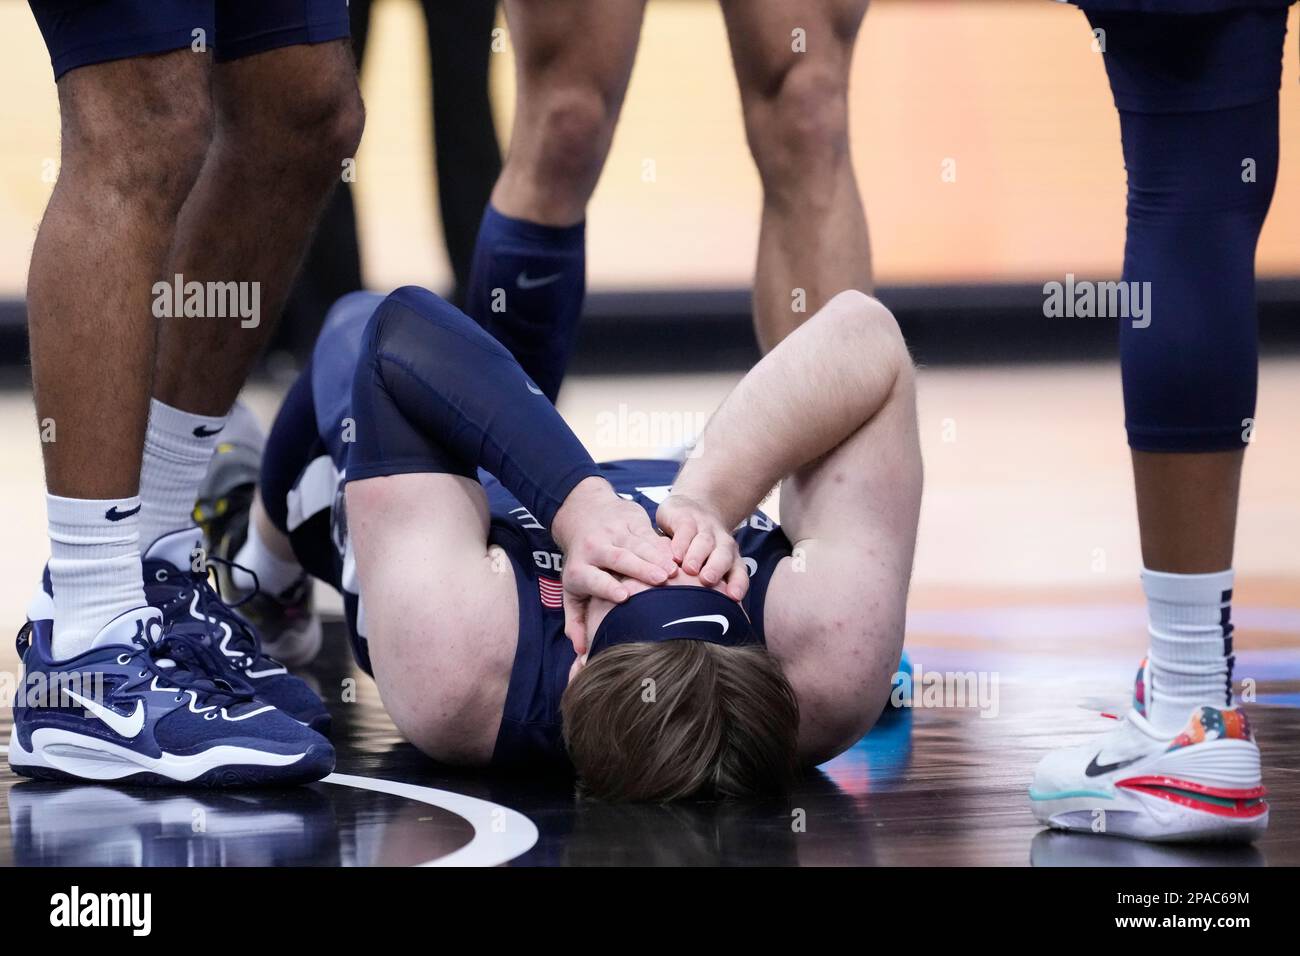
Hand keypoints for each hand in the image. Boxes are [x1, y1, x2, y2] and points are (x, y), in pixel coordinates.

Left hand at [552, 477, 677, 652]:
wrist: (583, 514)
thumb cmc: (581, 563)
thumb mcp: (571, 590)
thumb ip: (576, 621)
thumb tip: (581, 651)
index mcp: (579, 569)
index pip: (593, 578)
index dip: (607, 587)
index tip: (624, 597)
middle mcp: (594, 548)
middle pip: (619, 558)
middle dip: (640, 569)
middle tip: (661, 581)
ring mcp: (614, 532)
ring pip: (638, 544)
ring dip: (657, 557)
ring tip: (675, 571)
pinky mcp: (631, 521)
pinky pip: (650, 533)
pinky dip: (664, 545)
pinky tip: (678, 555)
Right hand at [655, 493, 748, 601]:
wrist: (692, 507)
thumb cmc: (700, 550)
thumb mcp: (708, 567)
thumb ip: (710, 592)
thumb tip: (712, 629)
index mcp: (730, 559)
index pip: (739, 573)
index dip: (737, 584)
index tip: (732, 598)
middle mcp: (721, 544)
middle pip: (723, 556)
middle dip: (716, 568)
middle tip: (707, 580)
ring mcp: (705, 530)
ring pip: (705, 542)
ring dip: (697, 554)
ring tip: (687, 567)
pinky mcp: (687, 519)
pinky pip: (685, 530)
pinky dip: (679, 541)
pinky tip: (672, 553)